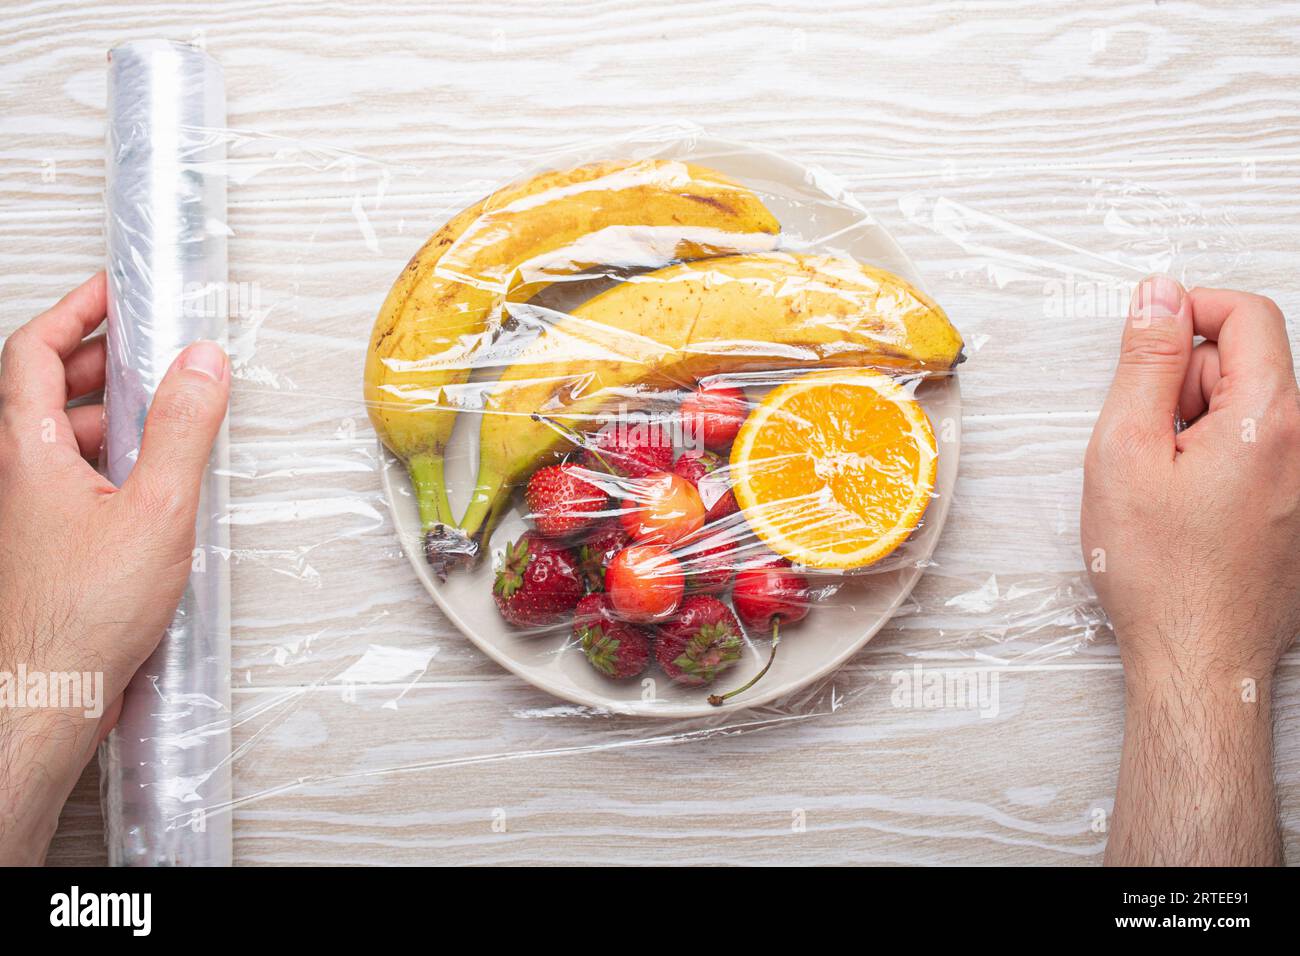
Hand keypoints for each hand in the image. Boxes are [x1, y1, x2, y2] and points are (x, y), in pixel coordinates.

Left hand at [0, 273, 229, 864]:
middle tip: (151, 352)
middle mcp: (15, 475)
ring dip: (110, 415)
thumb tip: (201, 364)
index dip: (73, 312)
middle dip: (100, 361)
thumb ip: (183, 430)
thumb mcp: (157, 508)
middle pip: (45, 390)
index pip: (34, 353)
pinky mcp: (44, 543)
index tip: (110, 293)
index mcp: (26, 451)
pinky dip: (110, 462)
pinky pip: (71, 478)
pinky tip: (152, 486)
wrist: (48, 692)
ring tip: (165, 419)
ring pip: (59, 437)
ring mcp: (25, 511)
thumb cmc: (84, 616)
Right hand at [1082, 275, 1299, 864]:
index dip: (1188, 309)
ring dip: (1197, 427)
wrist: (1198, 658)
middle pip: (1247, 362)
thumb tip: (1158, 297)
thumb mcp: (1125, 450)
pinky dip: (1216, 462)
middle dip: (1186, 382)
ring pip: (1248, 411)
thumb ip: (1146, 362)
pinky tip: (1188, 509)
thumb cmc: (1162, 573)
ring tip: (1166, 485)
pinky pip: (1257, 453)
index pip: (1247, 313)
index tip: (1146, 335)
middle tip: (1146, 441)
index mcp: (1268, 419)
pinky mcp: (1299, 509)